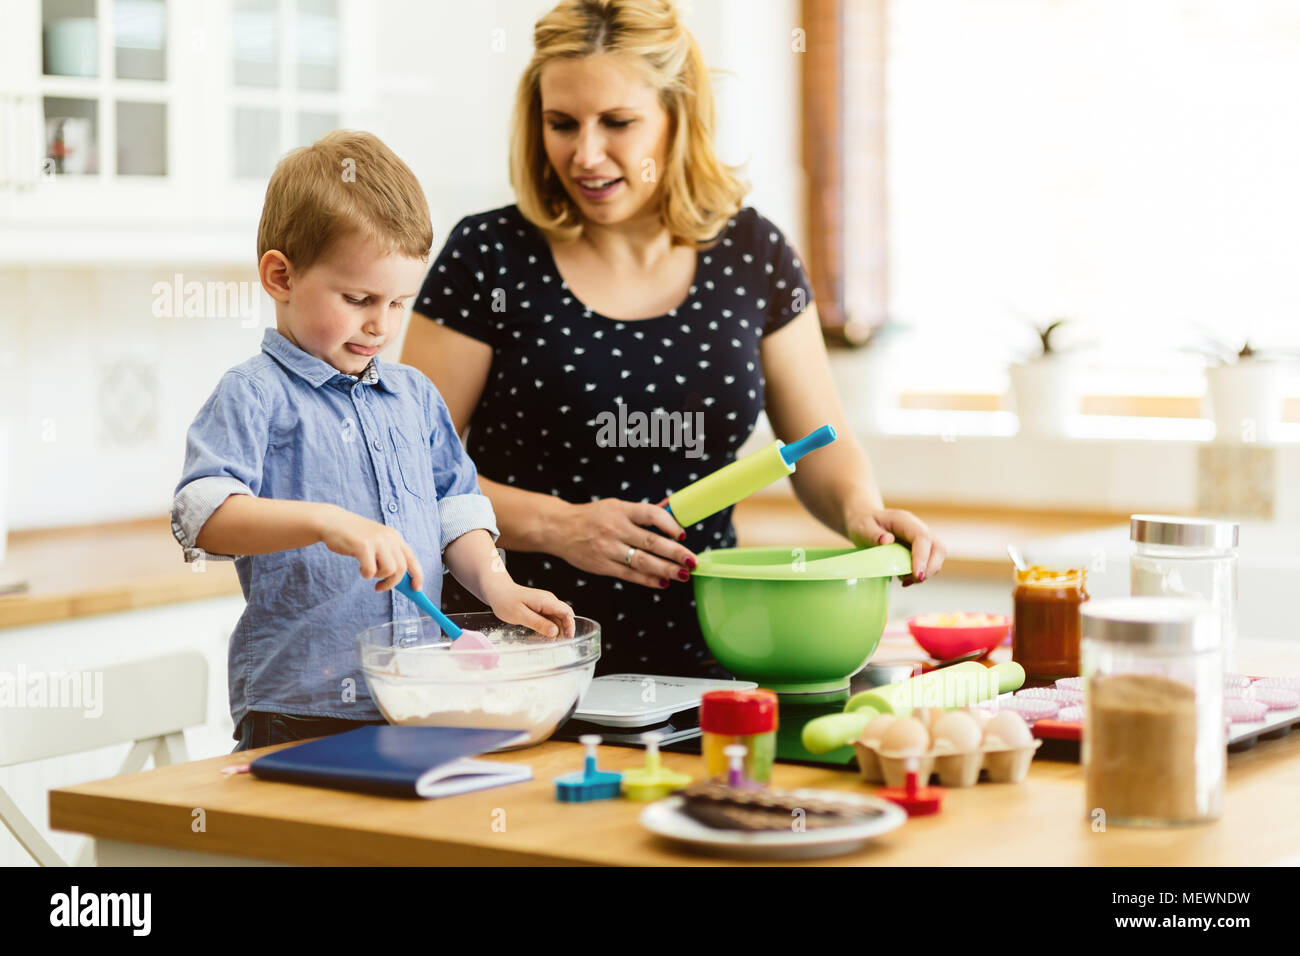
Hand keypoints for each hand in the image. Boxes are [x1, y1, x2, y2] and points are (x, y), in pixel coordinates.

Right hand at [316, 504, 423, 591]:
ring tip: (367, 570)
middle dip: (392, 583)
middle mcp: (389, 537)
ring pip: (389, 571)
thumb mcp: (376, 543)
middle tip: (379, 587)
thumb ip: (388, 556)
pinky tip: (359, 567)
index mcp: (394, 537)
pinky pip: (371, 571)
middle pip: (401, 568)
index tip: (417, 589)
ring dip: (378, 576)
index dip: (417, 575)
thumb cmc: (353, 537)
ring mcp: (377, 541)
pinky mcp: (363, 546)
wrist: (332, 522)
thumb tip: (399, 580)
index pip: (412, 559)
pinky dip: (365, 574)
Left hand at [483, 578, 575, 638]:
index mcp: (546, 601)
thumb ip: (538, 623)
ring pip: (558, 617)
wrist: (497, 591)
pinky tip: (546, 635)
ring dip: (559, 629)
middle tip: (562, 643)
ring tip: (554, 642)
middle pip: (565, 615)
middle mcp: (549, 601)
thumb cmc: (506, 601)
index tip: (568, 638)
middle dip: (567, 629)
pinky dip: (551, 627)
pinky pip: (550, 617)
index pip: (566, 612)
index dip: (570, 626)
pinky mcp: (540, 607)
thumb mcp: (520, 615)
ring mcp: (545, 603)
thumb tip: (555, 632)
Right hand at [552, 497, 695, 590]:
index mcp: (620, 510)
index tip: (682, 534)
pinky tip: (662, 582)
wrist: (559, 528)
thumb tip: (671, 514)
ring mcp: (608, 549)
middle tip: (692, 561)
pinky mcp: (602, 566)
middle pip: (650, 542)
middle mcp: (615, 529)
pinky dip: (648, 579)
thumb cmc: (592, 516)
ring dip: (665, 569)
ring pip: (642, 561)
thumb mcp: (615, 506)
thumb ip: (641, 513)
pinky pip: (629, 575)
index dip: (670, 524)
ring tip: (683, 574)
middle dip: (675, 553)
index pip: (650, 515)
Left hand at [846, 507, 945, 586]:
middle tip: (914, 580)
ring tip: (904, 579)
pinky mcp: (920, 551)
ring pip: (937, 557)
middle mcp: (918, 529)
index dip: (922, 556)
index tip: (916, 574)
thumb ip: (873, 534)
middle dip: (931, 567)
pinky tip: (904, 579)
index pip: (922, 536)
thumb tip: (887, 541)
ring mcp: (921, 540)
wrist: (865, 522)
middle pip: (938, 548)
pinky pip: (928, 564)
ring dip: (926, 572)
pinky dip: (920, 574)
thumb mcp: (862, 527)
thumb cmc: (863, 524)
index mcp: (904, 521)